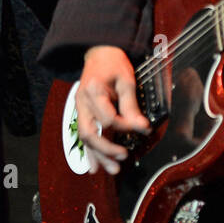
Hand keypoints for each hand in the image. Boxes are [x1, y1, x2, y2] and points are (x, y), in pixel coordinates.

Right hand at [75, 45, 150, 175]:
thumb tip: (142, 127)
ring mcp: (80, 109)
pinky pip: (83, 136)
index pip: (109, 118)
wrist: (99, 53)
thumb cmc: (113, 64)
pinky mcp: (82, 114)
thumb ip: (131, 105)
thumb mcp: (126, 80)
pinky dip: (89, 153)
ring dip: (99, 156)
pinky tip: (95, 167)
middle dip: (107, 149)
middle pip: (91, 133)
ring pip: (86, 138)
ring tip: (113, 169)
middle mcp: (83, 102)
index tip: (143, 129)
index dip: (126, 126)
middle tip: (124, 156)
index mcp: (94, 91)